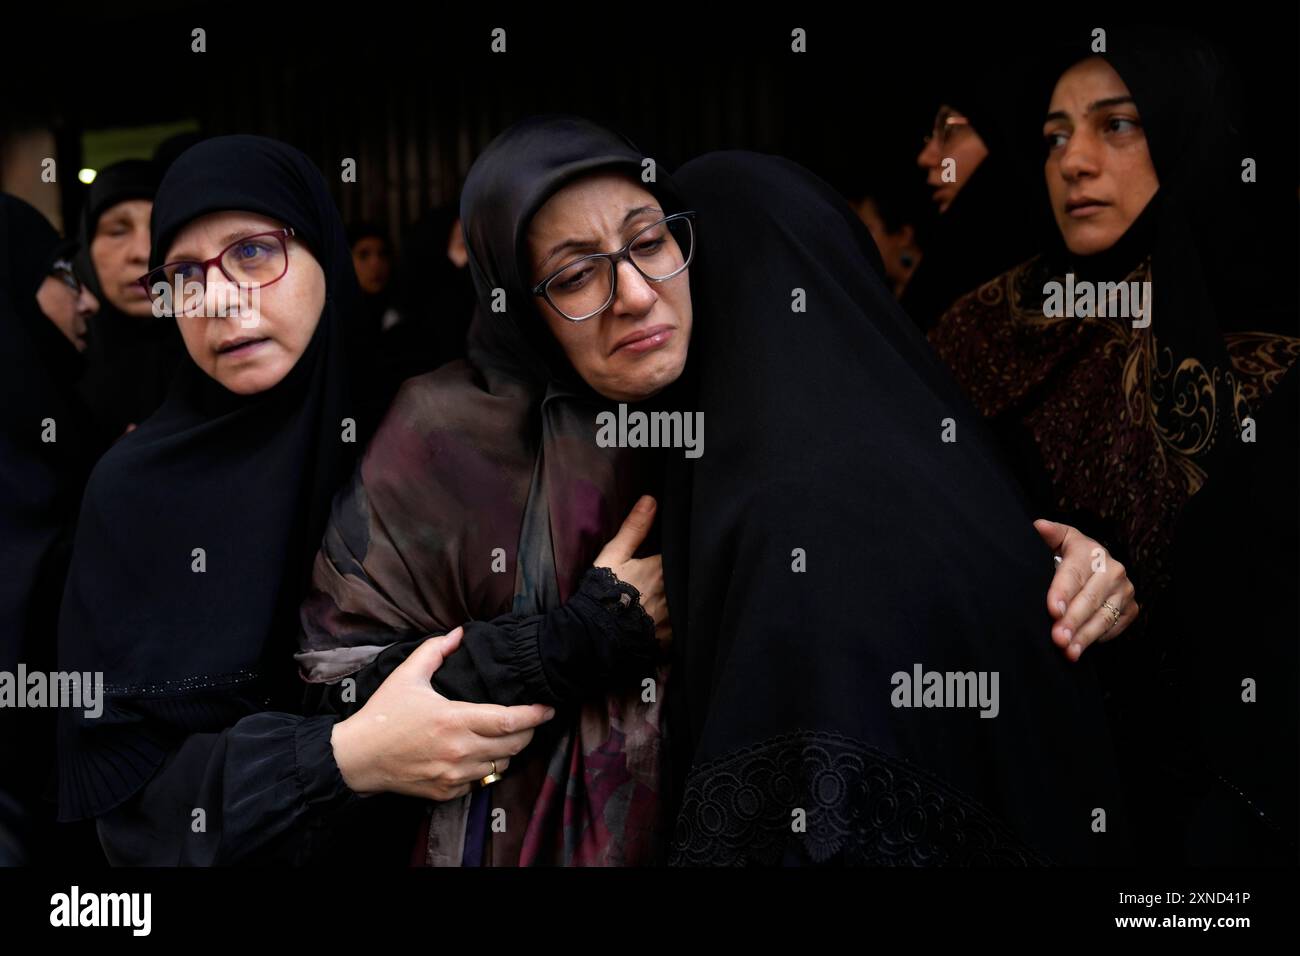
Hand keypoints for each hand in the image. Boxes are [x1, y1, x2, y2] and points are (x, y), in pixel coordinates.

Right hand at [330, 627, 555, 799]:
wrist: (357, 757)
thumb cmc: (383, 714)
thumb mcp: (407, 675)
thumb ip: (435, 650)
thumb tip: (459, 633)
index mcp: (454, 720)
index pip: (509, 720)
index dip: (535, 715)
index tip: (548, 708)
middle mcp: (459, 751)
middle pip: (514, 746)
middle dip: (529, 732)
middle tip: (532, 720)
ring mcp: (454, 775)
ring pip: (501, 767)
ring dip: (509, 752)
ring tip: (506, 737)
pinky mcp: (446, 792)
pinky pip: (480, 782)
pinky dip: (486, 769)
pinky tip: (481, 756)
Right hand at [593, 495, 669, 649]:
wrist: (594, 635)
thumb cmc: (602, 592)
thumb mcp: (614, 556)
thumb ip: (634, 528)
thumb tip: (650, 499)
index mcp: (662, 569)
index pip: (678, 557)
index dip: (676, 556)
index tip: (673, 555)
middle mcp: (673, 593)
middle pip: (683, 581)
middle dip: (679, 579)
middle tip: (665, 580)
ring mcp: (672, 618)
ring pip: (682, 605)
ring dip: (677, 602)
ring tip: (663, 602)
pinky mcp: (669, 639)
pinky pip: (677, 629)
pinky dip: (673, 625)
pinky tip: (661, 624)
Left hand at [1034, 519, 1138, 661]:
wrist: (1096, 562)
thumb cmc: (1070, 553)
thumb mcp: (1059, 539)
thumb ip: (1049, 534)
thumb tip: (1039, 526)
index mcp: (1091, 551)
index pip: (1074, 574)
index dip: (1063, 592)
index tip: (1053, 610)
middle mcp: (1112, 570)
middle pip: (1090, 600)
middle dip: (1073, 621)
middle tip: (1058, 638)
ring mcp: (1124, 590)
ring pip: (1103, 617)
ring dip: (1086, 636)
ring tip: (1069, 652)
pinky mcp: (1131, 607)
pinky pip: (1115, 626)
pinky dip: (1099, 638)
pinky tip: (1083, 646)